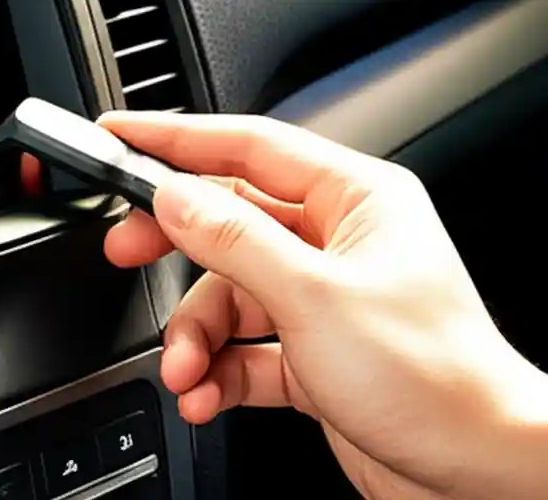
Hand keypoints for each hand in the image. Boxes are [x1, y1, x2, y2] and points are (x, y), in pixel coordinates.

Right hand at [99, 111, 547, 499]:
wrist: (479, 473)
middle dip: (172, 246)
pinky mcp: (311, 354)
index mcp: (355, 200)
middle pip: (227, 221)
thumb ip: (233, 241)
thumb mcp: (314, 298)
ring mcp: (322, 299)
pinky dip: (214, 371)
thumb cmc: (434, 379)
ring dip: (194, 336)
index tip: (121, 134)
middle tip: (124, 250)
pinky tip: (205, 393)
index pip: (248, 147)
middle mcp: (336, 242)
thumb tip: (174, 196)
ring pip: (226, 295)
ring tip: (185, 370)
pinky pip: (239, 348)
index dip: (177, 138)